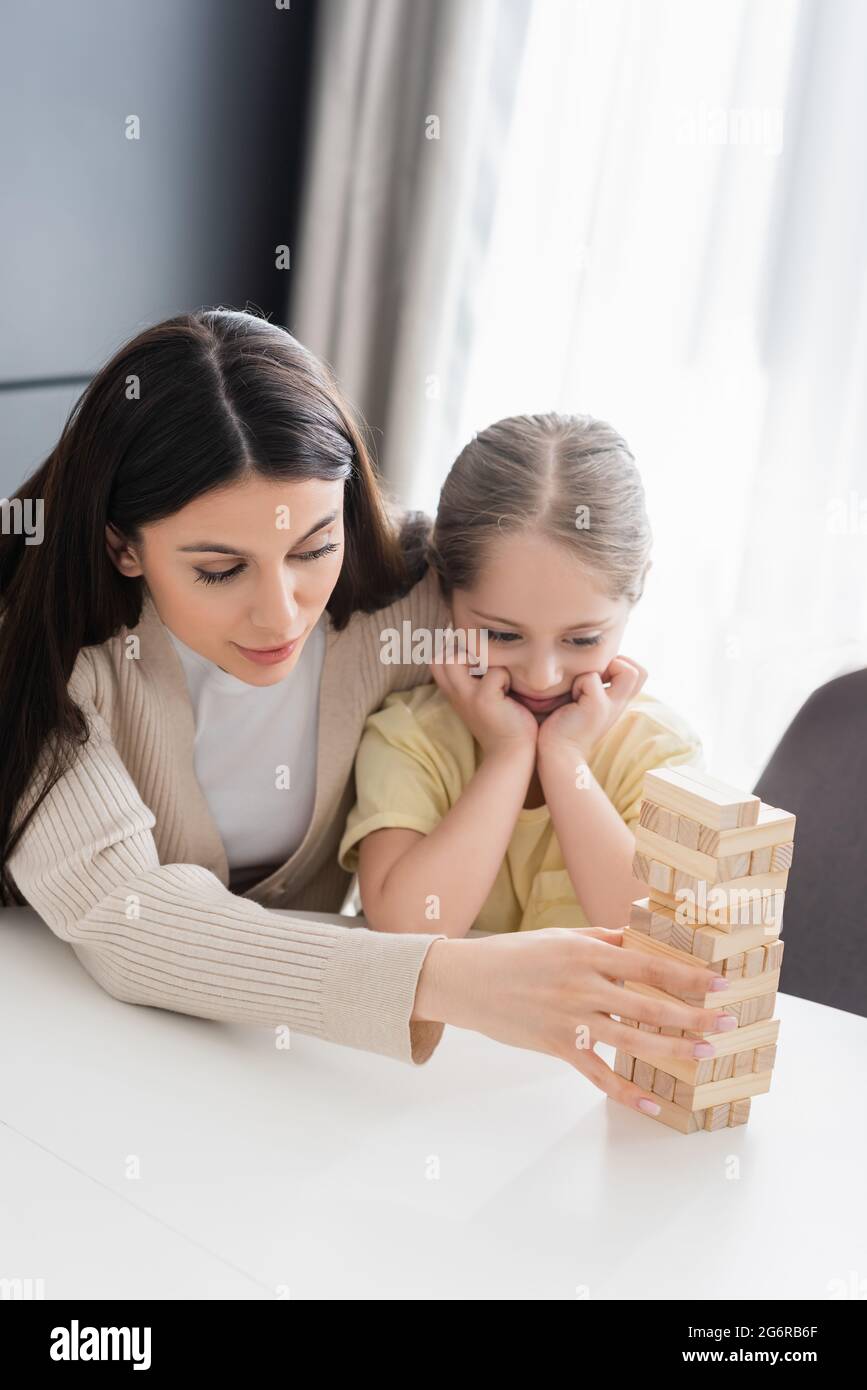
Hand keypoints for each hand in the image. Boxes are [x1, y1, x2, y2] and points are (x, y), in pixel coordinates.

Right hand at [413, 926, 736, 1114]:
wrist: (467, 980)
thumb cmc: (515, 953)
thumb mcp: (560, 936)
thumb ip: (602, 938)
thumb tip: (641, 939)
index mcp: (587, 953)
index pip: (649, 965)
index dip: (688, 975)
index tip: (720, 983)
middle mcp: (584, 986)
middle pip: (650, 1003)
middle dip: (694, 1013)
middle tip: (728, 1021)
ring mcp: (571, 1019)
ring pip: (632, 1038)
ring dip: (673, 1048)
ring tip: (705, 1053)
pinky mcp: (558, 1047)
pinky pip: (598, 1074)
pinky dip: (626, 1091)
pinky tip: (652, 1103)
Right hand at [429, 653, 537, 759]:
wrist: (511, 754)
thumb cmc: (504, 724)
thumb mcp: (483, 700)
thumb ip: (478, 680)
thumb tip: (487, 654)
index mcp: (453, 693)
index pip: (436, 661)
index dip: (453, 651)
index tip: (476, 659)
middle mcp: (455, 693)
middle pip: (439, 657)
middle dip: (462, 650)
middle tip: (485, 664)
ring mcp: (466, 696)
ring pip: (454, 657)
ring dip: (480, 657)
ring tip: (495, 673)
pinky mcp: (484, 700)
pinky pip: (495, 672)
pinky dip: (506, 676)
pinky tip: (510, 691)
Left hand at [538, 654, 647, 761]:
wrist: (556, 754)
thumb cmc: (561, 728)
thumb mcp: (580, 703)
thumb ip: (589, 687)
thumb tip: (585, 667)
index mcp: (616, 703)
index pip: (638, 674)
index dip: (621, 665)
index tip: (598, 677)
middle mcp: (619, 704)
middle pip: (641, 672)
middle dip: (619, 662)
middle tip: (595, 678)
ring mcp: (611, 706)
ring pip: (626, 669)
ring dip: (599, 671)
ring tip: (582, 689)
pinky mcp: (597, 706)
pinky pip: (591, 678)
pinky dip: (578, 683)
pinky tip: (570, 700)